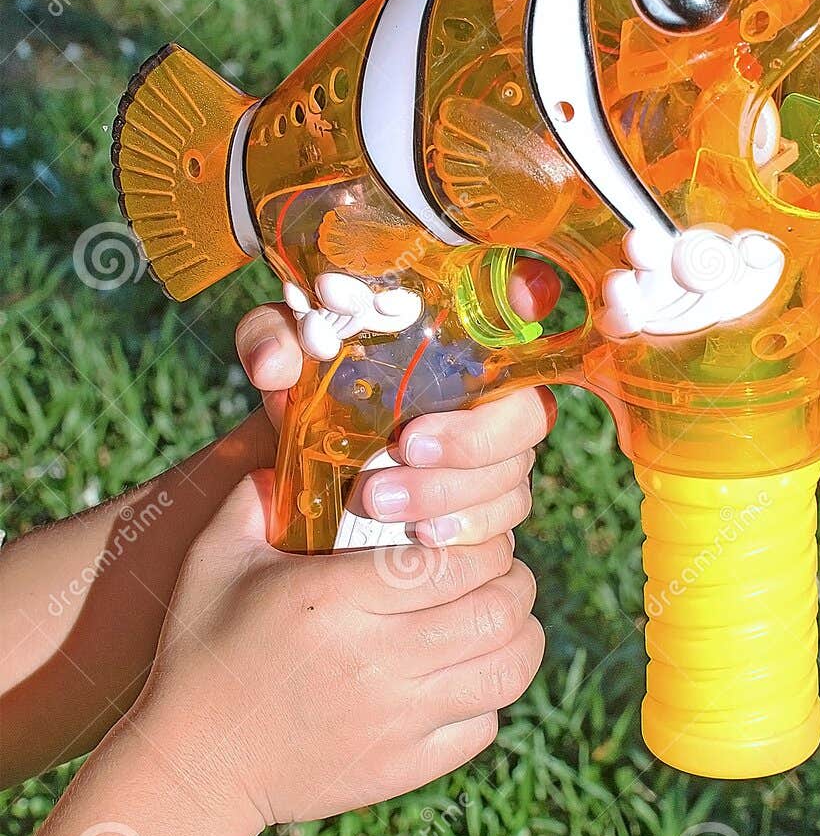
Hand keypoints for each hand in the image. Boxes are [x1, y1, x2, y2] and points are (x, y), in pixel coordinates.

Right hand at [143, 473, 543, 826]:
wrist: (194, 765)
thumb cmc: (202, 649)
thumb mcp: (216, 558)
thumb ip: (259, 494)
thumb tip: (302, 438)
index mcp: (337, 597)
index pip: (458, 560)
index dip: (484, 542)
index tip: (470, 536)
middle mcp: (377, 660)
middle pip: (500, 611)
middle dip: (513, 582)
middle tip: (498, 573)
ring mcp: (397, 720)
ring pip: (508, 669)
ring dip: (516, 636)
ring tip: (496, 618)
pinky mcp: (406, 767)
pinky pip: (485, 724)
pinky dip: (489, 695)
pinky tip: (464, 674)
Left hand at [234, 260, 558, 544]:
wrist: (291, 462)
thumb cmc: (305, 386)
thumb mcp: (284, 352)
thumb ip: (273, 341)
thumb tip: (275, 365)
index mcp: (455, 338)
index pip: (521, 303)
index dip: (531, 300)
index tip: (521, 302)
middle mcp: (491, 397)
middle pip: (529, 413)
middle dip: (472, 439)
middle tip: (405, 448)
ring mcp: (496, 458)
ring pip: (513, 475)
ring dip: (451, 492)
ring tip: (378, 502)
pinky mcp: (486, 508)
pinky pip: (501, 524)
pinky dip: (462, 530)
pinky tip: (419, 536)